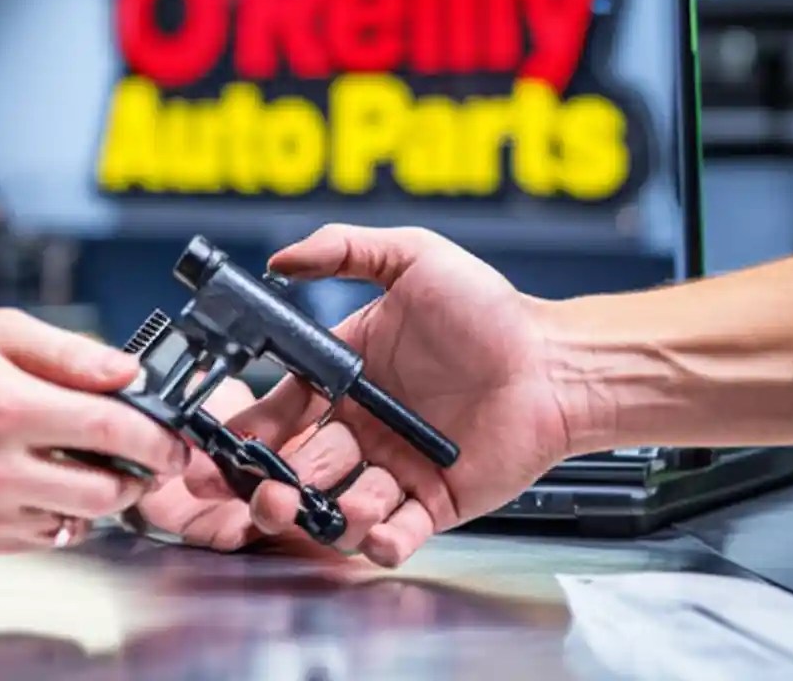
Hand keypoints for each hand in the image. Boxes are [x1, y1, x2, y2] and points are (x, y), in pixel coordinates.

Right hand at [0, 310, 187, 552]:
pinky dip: (62, 513)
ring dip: (100, 495)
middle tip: (144, 456)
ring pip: (82, 519)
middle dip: (139, 475)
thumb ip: (69, 352)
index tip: (175, 442)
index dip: (157, 439)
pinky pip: (49, 538)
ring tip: (85, 461)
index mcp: (5, 407)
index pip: (109, 430)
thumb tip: (129, 372)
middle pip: (105, 490)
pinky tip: (46, 481)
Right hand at [197, 224, 572, 565]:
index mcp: (348, 380)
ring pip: (341, 504)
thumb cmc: (493, 312)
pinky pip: (396, 533)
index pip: (284, 409)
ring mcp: (397, 469)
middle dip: (278, 482)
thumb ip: (344, 251)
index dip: (256, 427)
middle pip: (302, 466)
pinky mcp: (434, 503)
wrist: (557, 364)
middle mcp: (365, 428)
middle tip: (272, 488)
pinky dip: (380, 541)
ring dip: (328, 511)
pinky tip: (376, 530)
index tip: (235, 440)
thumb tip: (281, 258)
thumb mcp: (415, 258)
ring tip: (338, 501)